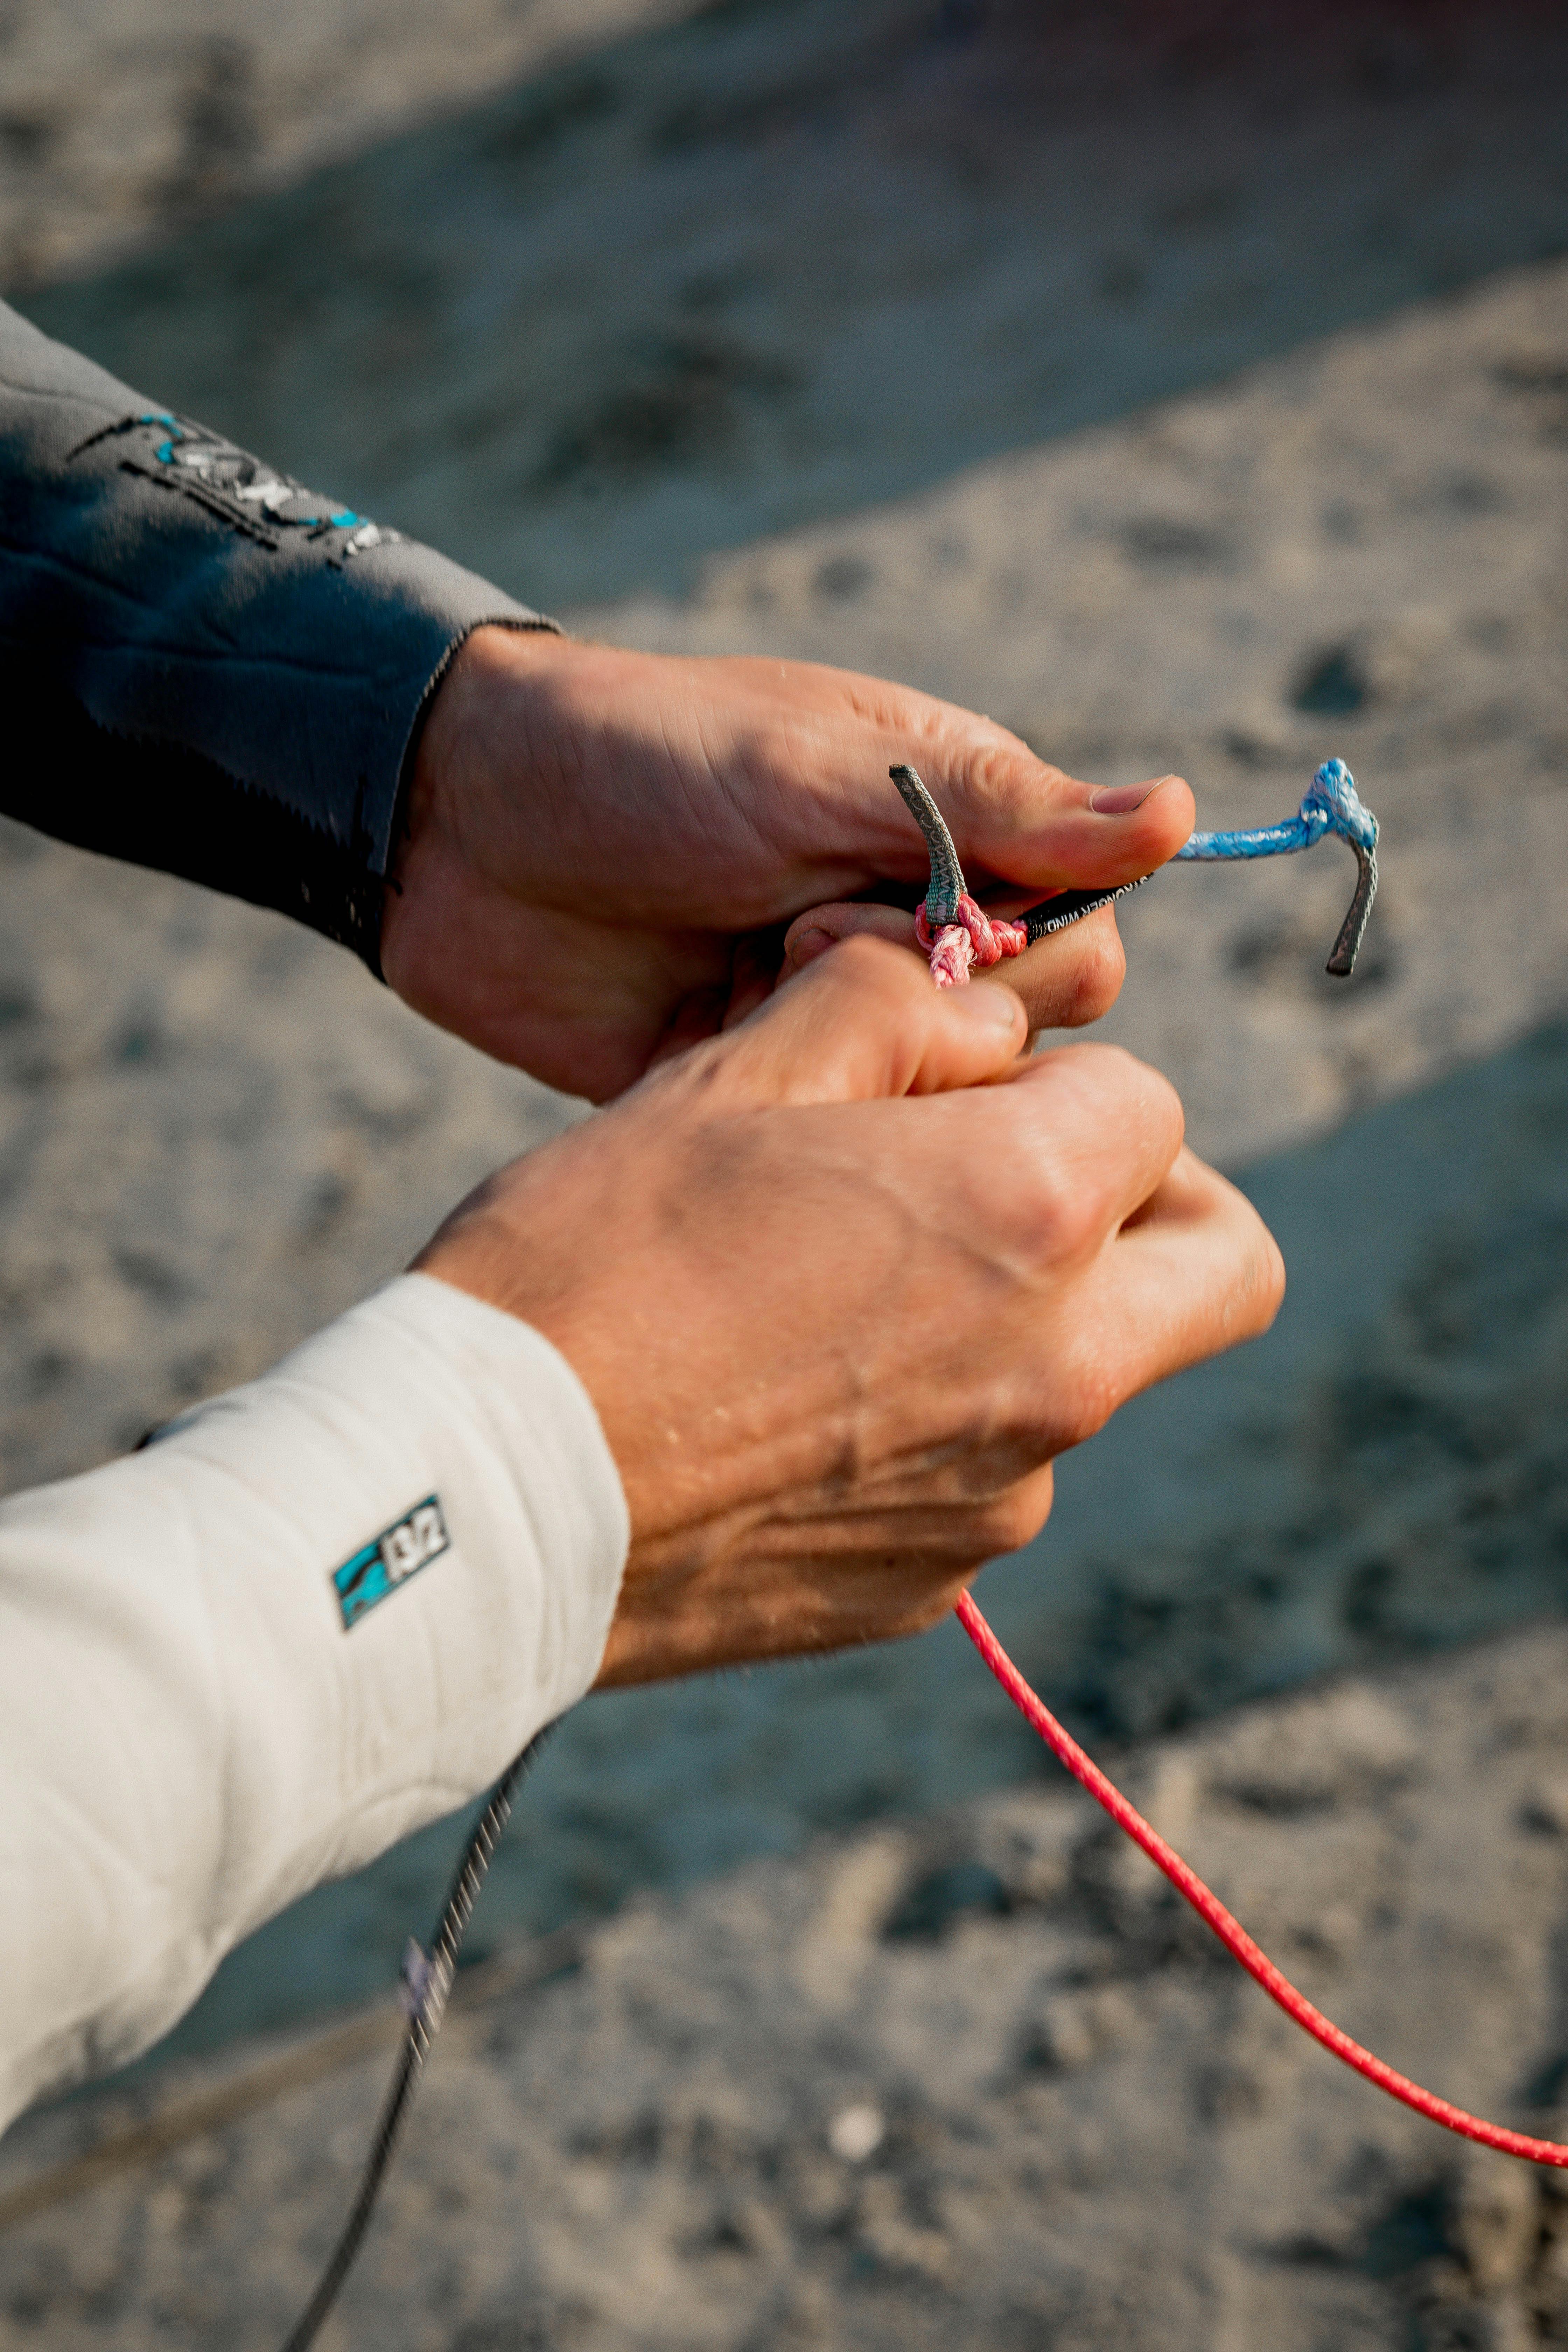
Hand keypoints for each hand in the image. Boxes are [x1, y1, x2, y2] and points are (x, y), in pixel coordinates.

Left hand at [382, 627, 1193, 1100]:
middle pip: (1023, 1030)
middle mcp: (912, 931)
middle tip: (801, 943)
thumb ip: (988, 808)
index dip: (1022, 950)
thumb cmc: (643, 759)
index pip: (1083, 927)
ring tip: (743, 977)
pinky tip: (714, 1052)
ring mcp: (836, 1017)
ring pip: (929, 1098)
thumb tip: (1176, 812)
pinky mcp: (763, 1087)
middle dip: (937, 1011)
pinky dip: (791, 1116)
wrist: (456, 827)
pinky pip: (828, 1141)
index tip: (918, 921)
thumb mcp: (816, 767)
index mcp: (952, 830)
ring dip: (856, 1061)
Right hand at [415, 938, 1283, 1685]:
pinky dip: (935, 1427)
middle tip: (1021, 1186)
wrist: (482, 1497)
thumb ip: (890, 1004)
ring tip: (835, 1305)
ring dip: (1023, 1318)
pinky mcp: (936, 1584)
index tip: (960, 1097)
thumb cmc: (595, 1258)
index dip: (1063, 1082)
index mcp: (1030, 1213)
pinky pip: (988, 1476)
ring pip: (1095, 1372)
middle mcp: (1060, 1367)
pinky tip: (789, 1409)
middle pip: (1225, 1264)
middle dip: (1156, 1206)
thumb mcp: (733, 1074)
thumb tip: (985, 1010)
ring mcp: (1006, 1496)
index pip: (1152, 1107)